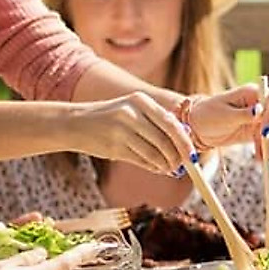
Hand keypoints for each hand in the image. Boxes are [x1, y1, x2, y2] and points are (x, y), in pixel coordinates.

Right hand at [72, 92, 192, 172]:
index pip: (171, 123)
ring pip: (153, 153)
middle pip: (164, 140)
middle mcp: (131, 113)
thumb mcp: (132, 111)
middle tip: (182, 166)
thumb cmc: (111, 118)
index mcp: (141, 101)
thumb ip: (156, 123)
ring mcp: (121, 130)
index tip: (192, 154)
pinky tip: (156, 168)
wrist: (75, 123)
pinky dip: (152, 166)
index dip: (185, 141)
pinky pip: (140, 160)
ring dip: (165, 164)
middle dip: (176, 156)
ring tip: (169, 168)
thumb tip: (183, 143)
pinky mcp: (113, 147)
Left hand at [191, 82, 268, 152]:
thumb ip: (243, 114)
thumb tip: (259, 110)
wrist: (198, 127)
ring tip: (263, 158)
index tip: (266, 129)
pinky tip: (260, 159)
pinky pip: (264, 141)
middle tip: (266, 146)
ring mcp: (258, 119)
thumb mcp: (224, 115)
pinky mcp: (255, 132)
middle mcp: (258, 104)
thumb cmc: (208, 114)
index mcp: (251, 93)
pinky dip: (264, 150)